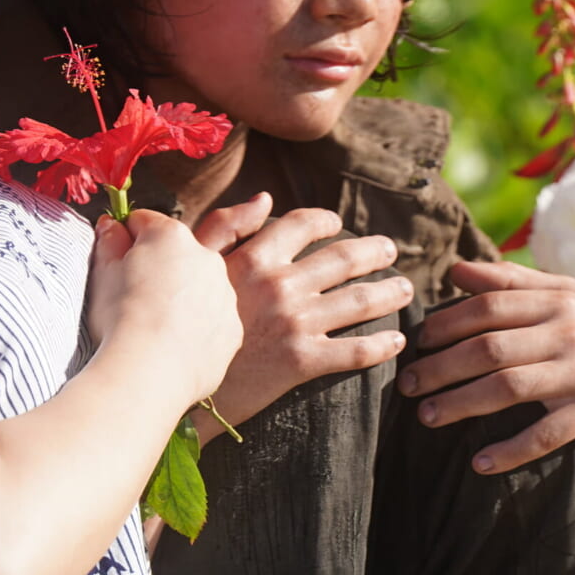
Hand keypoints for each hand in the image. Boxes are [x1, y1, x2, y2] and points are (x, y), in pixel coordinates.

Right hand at [87, 209, 242, 404]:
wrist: (149, 371)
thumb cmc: (120, 319)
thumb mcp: (103, 273)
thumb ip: (109, 241)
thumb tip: (112, 226)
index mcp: (171, 236)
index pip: (145, 222)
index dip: (126, 239)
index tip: (117, 260)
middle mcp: (207, 258)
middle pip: (178, 254)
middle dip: (160, 267)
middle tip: (135, 297)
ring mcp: (225, 295)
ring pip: (200, 288)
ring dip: (183, 298)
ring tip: (155, 327)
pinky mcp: (232, 329)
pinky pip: (213, 322)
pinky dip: (198, 329)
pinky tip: (174, 346)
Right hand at [189, 196, 412, 431]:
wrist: (169, 377)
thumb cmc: (175, 319)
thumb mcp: (191, 262)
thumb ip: (224, 225)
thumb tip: (263, 197)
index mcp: (254, 257)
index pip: (301, 225)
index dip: (325, 221)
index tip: (338, 224)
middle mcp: (281, 284)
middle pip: (343, 259)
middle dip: (374, 252)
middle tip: (390, 251)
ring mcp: (295, 322)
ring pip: (360, 301)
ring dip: (389, 293)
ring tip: (405, 290)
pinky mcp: (302, 361)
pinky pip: (355, 351)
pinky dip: (382, 345)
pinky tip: (396, 342)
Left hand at [396, 259, 574, 474]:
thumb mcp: (569, 295)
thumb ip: (512, 282)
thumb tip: (454, 269)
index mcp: (557, 300)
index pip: (487, 306)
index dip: (445, 323)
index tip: (416, 342)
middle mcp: (567, 331)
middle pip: (488, 348)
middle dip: (440, 367)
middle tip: (407, 386)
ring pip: (508, 388)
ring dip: (461, 404)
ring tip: (426, 418)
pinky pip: (547, 433)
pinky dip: (511, 449)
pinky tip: (480, 462)